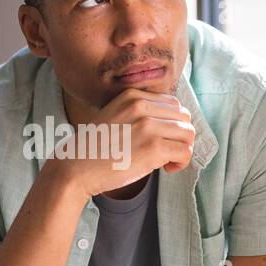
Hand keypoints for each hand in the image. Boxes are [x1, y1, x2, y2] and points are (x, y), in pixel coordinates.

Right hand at [50, 88, 194, 197]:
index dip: (172, 124)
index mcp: (132, 96)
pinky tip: (166, 169)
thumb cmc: (95, 149)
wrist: (76, 168)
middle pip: (184, 117)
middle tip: (165, 153)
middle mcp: (142, 106)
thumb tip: (173, 123)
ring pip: (188, 134)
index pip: (173, 104)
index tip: (160, 140)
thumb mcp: (114, 117)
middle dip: (180, 137)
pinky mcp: (153, 147)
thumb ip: (139, 114)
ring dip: (182, 150)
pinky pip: (185, 152)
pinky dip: (181, 163)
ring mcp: (148, 126)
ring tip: (166, 162)